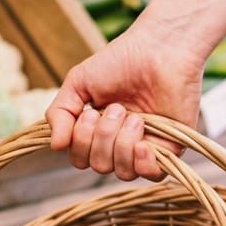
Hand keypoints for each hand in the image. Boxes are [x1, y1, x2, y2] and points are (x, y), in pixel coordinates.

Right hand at [45, 24, 206, 181]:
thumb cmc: (121, 61)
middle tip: (117, 108)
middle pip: (99, 166)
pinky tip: (143, 143)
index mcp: (98, 132)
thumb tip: (55, 146)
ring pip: (123, 172)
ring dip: (122, 144)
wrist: (159, 50)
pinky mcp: (169, 150)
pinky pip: (151, 175)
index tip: (89, 112)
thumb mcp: (78, 83)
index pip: (80, 159)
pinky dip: (142, 162)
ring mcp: (145, 149)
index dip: (80, 142)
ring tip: (134, 117)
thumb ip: (59, 113)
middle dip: (103, 137)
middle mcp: (120, 144)